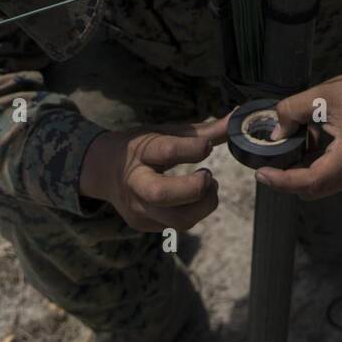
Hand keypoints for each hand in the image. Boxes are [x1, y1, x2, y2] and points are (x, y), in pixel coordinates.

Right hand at [79, 118, 227, 231]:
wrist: (103, 171)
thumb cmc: (141, 147)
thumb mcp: (165, 132)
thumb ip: (204, 130)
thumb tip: (238, 117)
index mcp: (138, 152)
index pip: (165, 151)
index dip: (191, 149)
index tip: (208, 147)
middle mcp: (134, 184)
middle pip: (162, 194)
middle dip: (195, 188)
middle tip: (208, 175)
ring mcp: (137, 209)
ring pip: (176, 219)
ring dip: (203, 205)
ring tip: (209, 186)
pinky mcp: (143, 225)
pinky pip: (177, 225)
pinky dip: (194, 212)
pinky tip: (197, 198)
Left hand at [254, 59, 341, 199]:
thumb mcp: (322, 94)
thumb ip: (292, 112)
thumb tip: (275, 135)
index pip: (311, 181)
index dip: (282, 181)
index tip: (261, 174)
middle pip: (314, 189)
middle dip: (288, 179)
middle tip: (269, 163)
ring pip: (322, 186)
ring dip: (302, 172)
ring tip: (295, 145)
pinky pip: (332, 180)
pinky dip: (316, 168)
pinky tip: (311, 145)